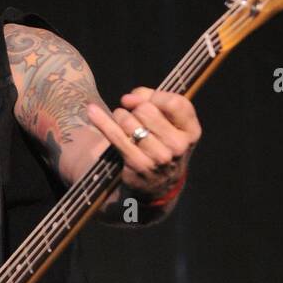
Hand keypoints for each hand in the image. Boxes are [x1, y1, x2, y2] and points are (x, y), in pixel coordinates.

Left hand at [86, 87, 200, 200]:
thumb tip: (130, 98)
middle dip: (134, 108)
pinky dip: (102, 122)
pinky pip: (116, 136)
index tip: (140, 99)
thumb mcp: (170, 125)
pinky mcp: (138, 164)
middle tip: (131, 115)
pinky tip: (91, 111)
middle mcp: (178, 145)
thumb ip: (155, 102)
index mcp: (191, 131)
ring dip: (120, 117)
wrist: (159, 186)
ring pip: (130, 121)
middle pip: (147, 110)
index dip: (154, 95)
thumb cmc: (162, 146)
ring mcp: (159, 157)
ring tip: (121, 123)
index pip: (174, 102)